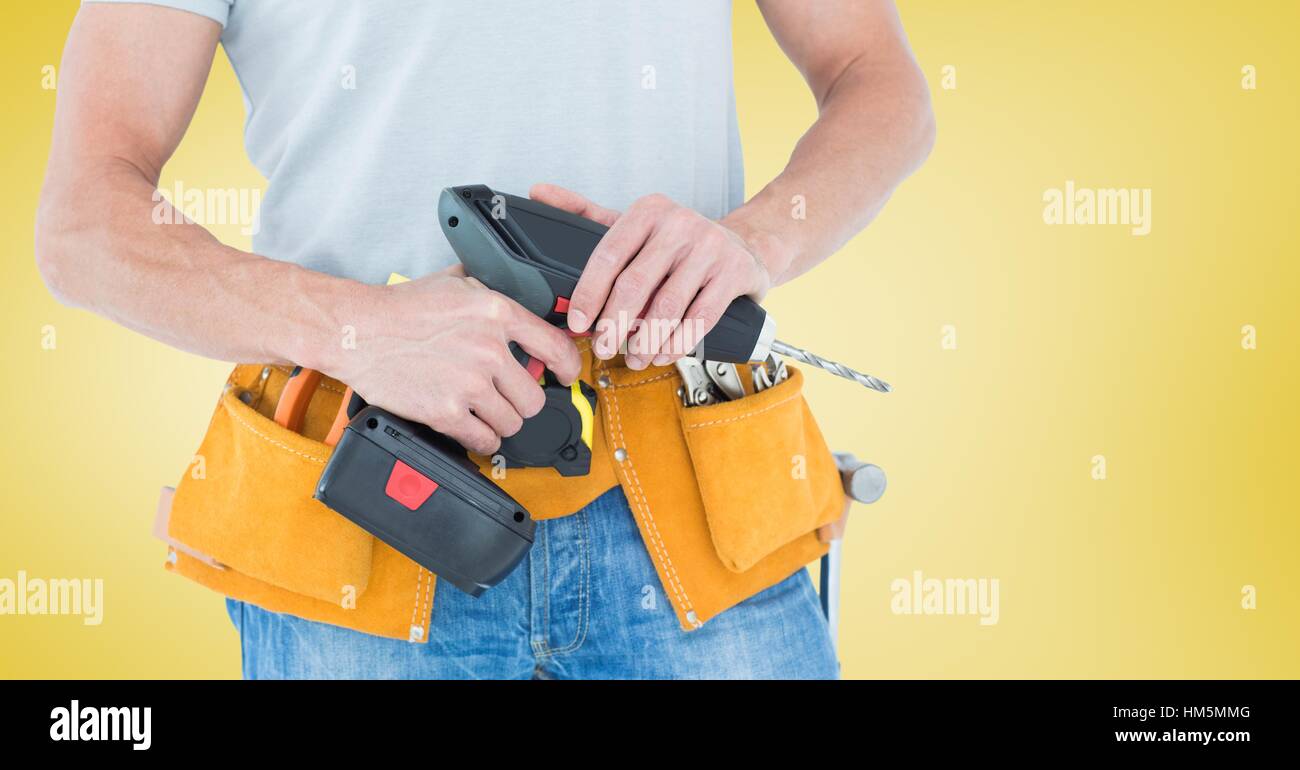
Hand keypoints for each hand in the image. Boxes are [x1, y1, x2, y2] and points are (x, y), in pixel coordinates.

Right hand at [330, 266, 581, 454]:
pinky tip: (472, 428)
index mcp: (497, 313)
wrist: (358, 330)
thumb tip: (520, 294)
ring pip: (513, 421)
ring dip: (500, 421)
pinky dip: (482, 439)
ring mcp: (470, 383)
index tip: (565, 376)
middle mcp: (489, 349)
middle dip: (522, 401)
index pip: (555, 347)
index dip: (568, 367)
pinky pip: (486, 440)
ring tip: (482, 411)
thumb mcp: (456, 283)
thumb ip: (491, 292)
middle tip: (505, 397)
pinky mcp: (447, 412)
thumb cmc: (400, 307)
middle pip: (535, 397)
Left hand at [530, 184, 775, 369]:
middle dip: (615, 324)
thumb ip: (586, 214)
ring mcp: (710, 247)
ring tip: (633, 357)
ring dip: (646, 340)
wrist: (745, 246)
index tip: (579, 322)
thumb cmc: (679, 243)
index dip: (589, 293)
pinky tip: (663, 354)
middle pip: (636, 283)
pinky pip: (701, 318)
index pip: (609, 255)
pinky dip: (678, 342)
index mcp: (648, 210)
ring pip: (668, 306)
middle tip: (604, 348)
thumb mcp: (635, 225)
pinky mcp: (734, 272)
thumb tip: (537, 192)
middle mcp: (680, 223)